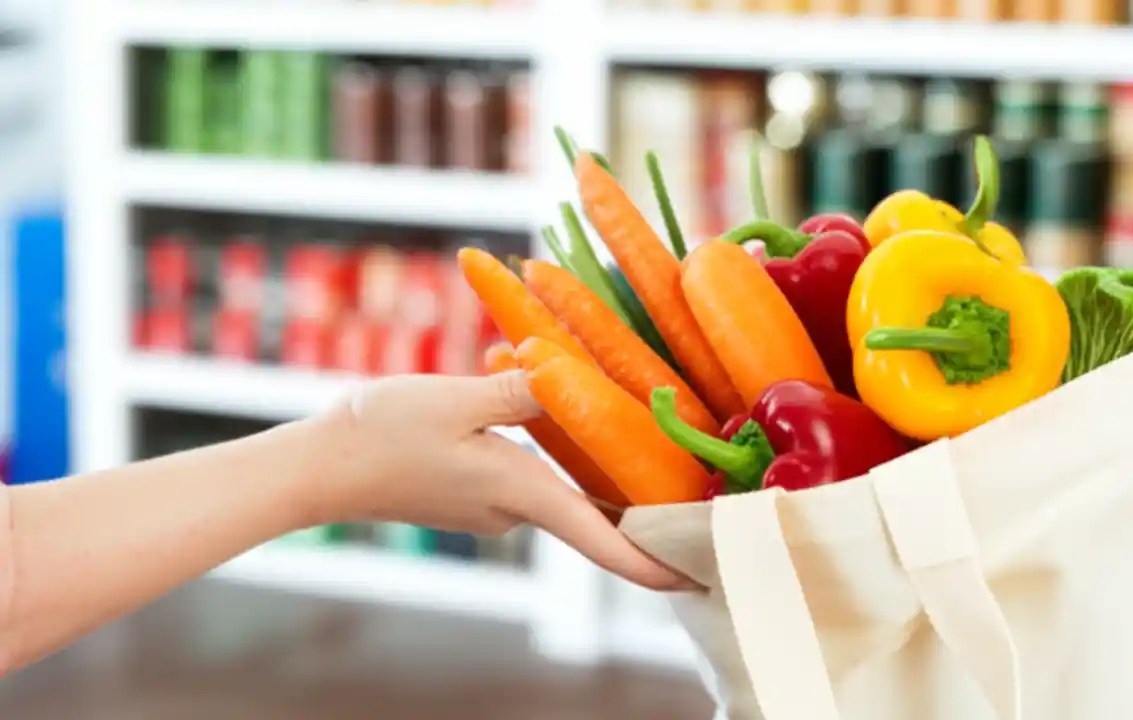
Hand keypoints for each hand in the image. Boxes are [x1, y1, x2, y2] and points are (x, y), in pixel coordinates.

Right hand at [311, 372, 689, 590]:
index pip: (604, 541)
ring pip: (570, 494)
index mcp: (521, 492)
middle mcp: (517, 509)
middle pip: (598, 519)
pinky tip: (581, 424)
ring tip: (657, 451)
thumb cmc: (380, 432)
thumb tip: (571, 376)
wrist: (320, 466)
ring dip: (609, 479)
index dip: (654, 564)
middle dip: (647, 514)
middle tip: (702, 497)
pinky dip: (569, 462)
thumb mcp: (455, 399)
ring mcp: (497, 506)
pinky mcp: (480, 493)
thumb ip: (520, 391)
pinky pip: (541, 481)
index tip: (697, 579)